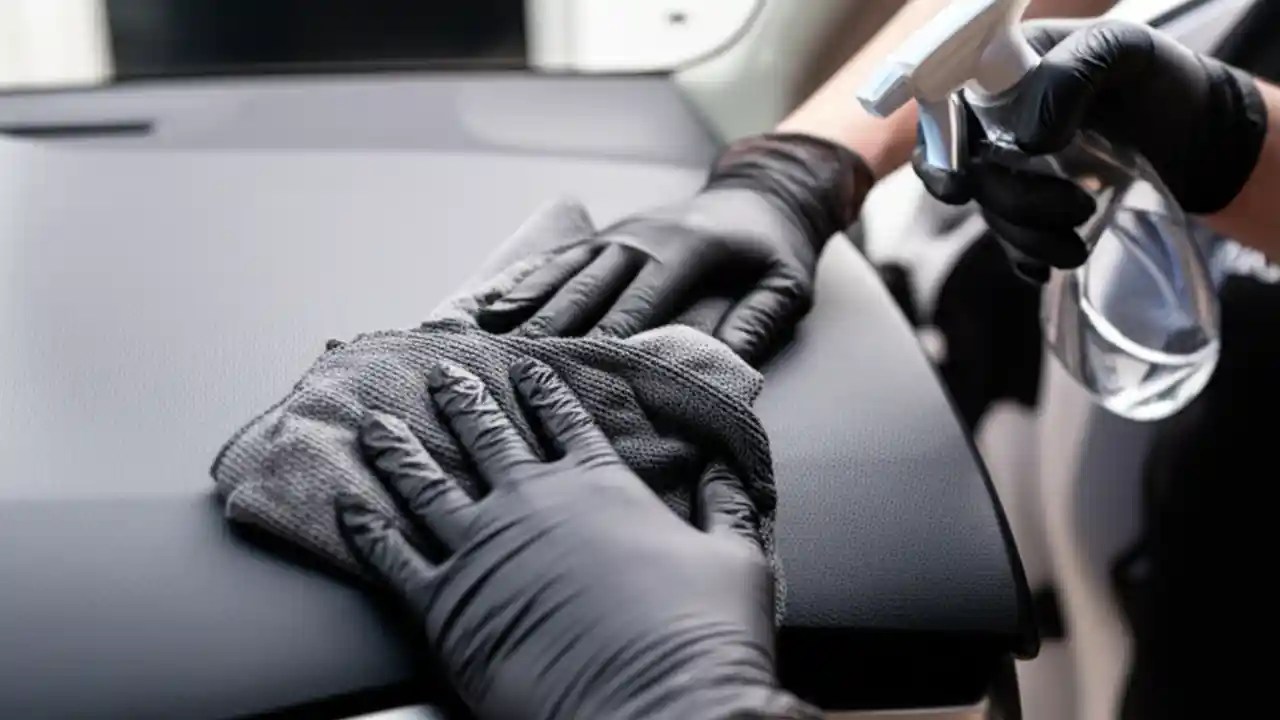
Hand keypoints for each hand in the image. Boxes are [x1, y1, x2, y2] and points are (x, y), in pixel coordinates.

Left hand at [335, 359, 813, 719]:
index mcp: (600, 486)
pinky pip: (392, 556)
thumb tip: (726, 470)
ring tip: (376, 423)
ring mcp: (484, 549)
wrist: (655, 706)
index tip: (523, 366)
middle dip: (462, 399)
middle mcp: (534, 502)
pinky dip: (365, 527)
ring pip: (426, 483)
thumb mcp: (735, 558)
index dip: (542, 389)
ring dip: (399, 449)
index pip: (564, 420)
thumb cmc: (701, 636)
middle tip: (442, 373)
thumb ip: (726, 507)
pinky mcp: (446, 604)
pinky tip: (347, 506)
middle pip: (488, 435)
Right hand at [477, 134, 873, 362]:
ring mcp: (621, 232)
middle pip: (593, 285)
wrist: (764, 190)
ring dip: (530, 303)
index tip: (578, 362)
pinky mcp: (607, 235)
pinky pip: (561, 259)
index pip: (643, 297)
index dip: (610, 331)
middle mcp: (645, 237)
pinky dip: (527, 283)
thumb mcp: (788, 285)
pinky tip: (494, 307)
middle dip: (556, 322)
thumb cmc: (777, 249)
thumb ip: (760, 321)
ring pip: (568, 270)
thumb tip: (731, 364)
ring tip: (492, 334)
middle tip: (520, 360)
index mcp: (689, 249)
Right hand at [914, 20, 1266, 281]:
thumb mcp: (1123, 51)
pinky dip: (1026, 258)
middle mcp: (995, 123)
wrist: (1200, 133)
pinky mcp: (1031, 208)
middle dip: (1014, 203)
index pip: (944, 115)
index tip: (959, 188)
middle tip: (1077, 208)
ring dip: (1027, 237)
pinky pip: (1009, 241)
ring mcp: (1011, 168)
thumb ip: (1073, 73)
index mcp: (1001, 75)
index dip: (940, 154)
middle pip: (968, 173)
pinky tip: (1049, 264)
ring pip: (990, 212)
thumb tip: (1028, 138)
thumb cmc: (1158, 80)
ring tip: (1079, 244)